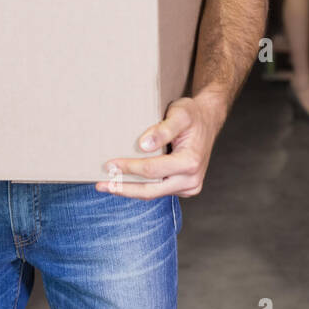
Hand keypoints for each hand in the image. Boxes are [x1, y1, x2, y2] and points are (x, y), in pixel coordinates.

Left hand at [98, 93, 227, 198]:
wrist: (207, 119)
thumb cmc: (192, 114)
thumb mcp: (179, 114)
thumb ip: (163, 129)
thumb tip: (143, 145)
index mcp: (190, 162)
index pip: (153, 170)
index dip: (129, 168)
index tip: (110, 164)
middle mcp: (191, 180)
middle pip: (151, 190)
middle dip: (124, 188)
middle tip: (101, 184)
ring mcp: (189, 187)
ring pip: (153, 194)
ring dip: (129, 190)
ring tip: (107, 185)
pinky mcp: (183, 187)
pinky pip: (158, 190)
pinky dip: (140, 187)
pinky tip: (123, 182)